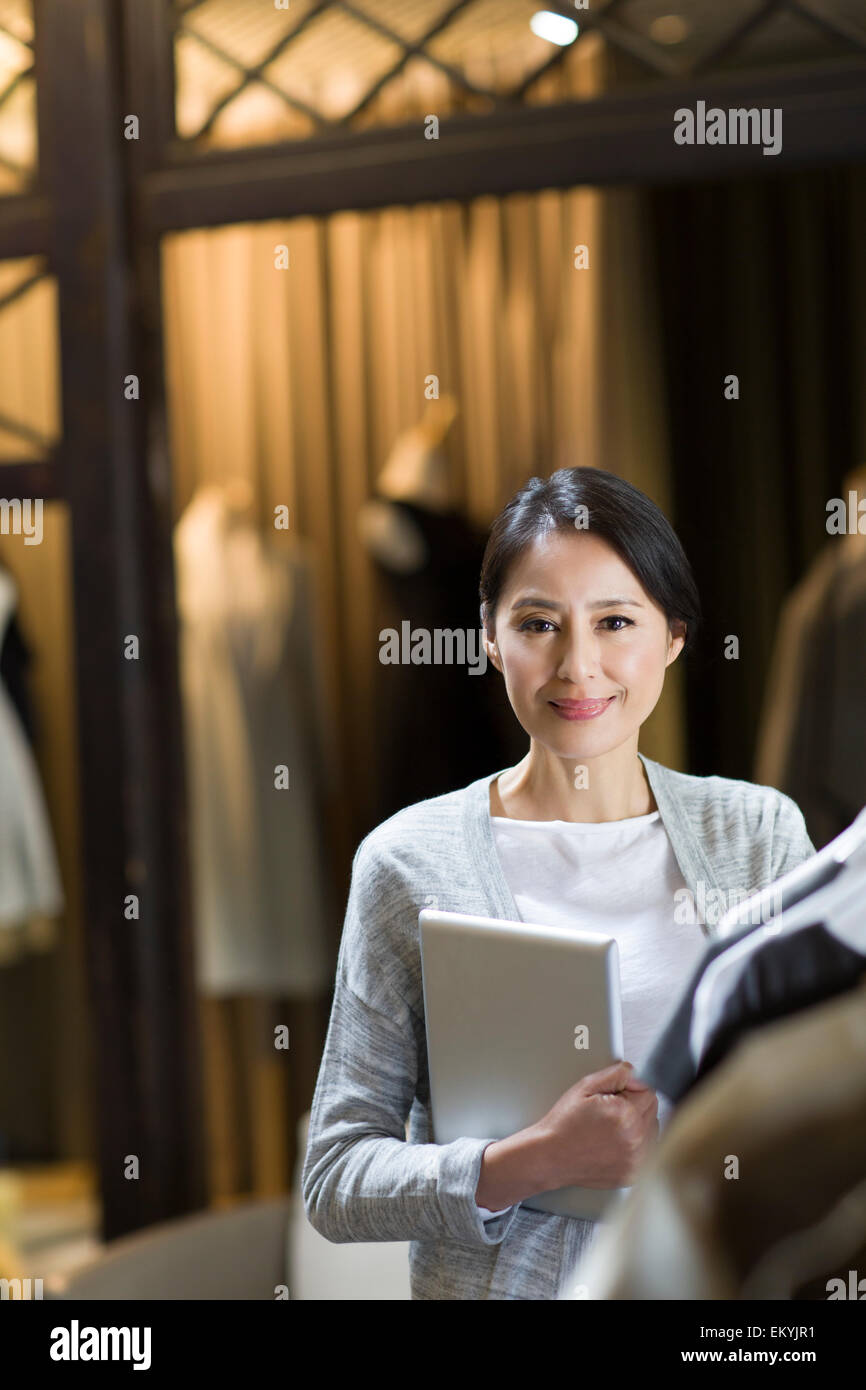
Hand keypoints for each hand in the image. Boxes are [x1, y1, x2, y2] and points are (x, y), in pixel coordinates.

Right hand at [533, 1059, 659, 1190]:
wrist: (551, 1155)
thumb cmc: (564, 1124)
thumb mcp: (585, 1087)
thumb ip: (616, 1074)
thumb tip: (636, 1072)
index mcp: (625, 1116)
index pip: (649, 1091)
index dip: (631, 1088)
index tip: (615, 1095)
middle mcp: (635, 1140)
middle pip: (653, 1110)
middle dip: (636, 1105)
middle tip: (610, 1110)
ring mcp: (635, 1160)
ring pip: (653, 1130)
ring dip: (639, 1124)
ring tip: (612, 1127)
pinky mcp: (633, 1173)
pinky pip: (647, 1151)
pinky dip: (635, 1144)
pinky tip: (615, 1142)